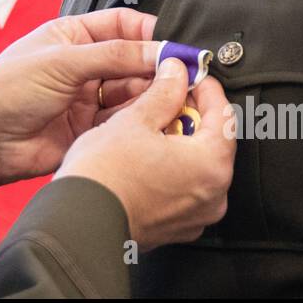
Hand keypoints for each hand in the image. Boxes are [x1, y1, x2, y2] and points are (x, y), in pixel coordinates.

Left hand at [0, 9, 159, 193]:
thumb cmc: (6, 88)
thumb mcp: (62, 61)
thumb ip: (113, 55)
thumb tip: (159, 50)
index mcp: (74, 36)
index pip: (124, 26)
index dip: (152, 33)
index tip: (177, 44)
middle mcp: (86, 65)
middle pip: (135, 60)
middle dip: (158, 66)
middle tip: (182, 72)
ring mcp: (90, 98)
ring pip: (135, 92)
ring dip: (153, 93)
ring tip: (171, 95)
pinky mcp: (93, 129)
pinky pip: (125, 120)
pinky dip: (140, 118)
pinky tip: (153, 116)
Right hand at [56, 59, 234, 249]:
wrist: (78, 223)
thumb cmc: (104, 176)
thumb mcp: (134, 121)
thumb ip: (164, 94)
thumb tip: (176, 74)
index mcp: (211, 165)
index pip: (224, 115)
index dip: (205, 88)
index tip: (190, 75)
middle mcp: (213, 195)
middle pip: (214, 142)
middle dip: (192, 115)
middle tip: (169, 96)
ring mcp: (196, 216)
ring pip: (198, 167)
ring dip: (182, 143)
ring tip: (153, 127)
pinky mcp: (177, 227)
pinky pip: (185, 189)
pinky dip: (173, 170)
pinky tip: (148, 158)